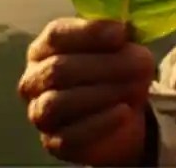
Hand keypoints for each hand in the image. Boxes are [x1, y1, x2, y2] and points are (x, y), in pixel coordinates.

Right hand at [18, 17, 155, 165]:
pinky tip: (124, 112)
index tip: (120, 33)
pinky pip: (71, 136)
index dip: (88, 33)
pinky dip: (101, 123)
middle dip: (104, 65)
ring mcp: (39, 113)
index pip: (56, 35)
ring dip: (102, 93)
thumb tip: (123, 34)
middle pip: (58, 69)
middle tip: (141, 64)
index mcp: (45, 47)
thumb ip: (119, 39)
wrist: (122, 115)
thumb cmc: (114, 71)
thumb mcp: (121, 49)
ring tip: (136, 88)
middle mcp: (34, 79)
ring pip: (58, 103)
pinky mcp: (53, 142)